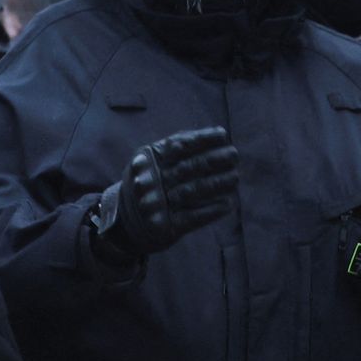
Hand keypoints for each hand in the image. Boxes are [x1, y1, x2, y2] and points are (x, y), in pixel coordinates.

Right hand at [92, 126, 239, 259]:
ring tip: (235, 177)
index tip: (222, 134)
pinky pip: (193, 217)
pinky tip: (228, 204)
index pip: (177, 145)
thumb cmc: (147, 183)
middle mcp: (150, 179)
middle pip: (188, 167)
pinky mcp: (165, 225)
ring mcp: (158, 203)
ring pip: (194, 190)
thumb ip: (174, 147)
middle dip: (214, 159)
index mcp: (148, 160)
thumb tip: (214, 134)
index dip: (202, 139)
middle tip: (234, 155)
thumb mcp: (149, 160)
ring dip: (218, 183)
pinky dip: (212, 210)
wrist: (125, 220)